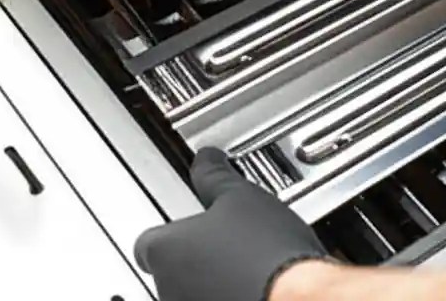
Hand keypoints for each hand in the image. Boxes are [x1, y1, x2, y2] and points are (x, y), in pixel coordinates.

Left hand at [135, 148, 328, 300]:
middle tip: (231, 239)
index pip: (148, 240)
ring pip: (193, 288)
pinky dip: (229, 293)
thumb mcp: (241, 197)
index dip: (174, 228)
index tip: (195, 219)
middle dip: (198, 253)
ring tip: (250, 262)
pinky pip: (215, 300)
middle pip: (172, 266)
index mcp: (165, 250)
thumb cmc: (267, 254)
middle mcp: (168, 287)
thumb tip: (205, 159)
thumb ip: (214, 177)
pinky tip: (256, 285)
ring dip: (213, 276)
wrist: (296, 296)